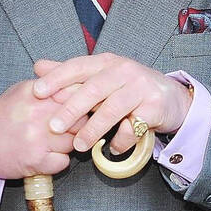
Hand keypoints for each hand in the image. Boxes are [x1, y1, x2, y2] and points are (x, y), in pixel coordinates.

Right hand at [0, 78, 90, 179]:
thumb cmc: (1, 116)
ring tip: (52, 142)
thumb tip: (80, 83)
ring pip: (74, 141)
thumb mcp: (23, 92)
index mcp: (36, 93)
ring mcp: (37, 138)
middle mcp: (38, 114)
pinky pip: (63, 161)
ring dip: (68, 144)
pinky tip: (46, 156)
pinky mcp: (36, 160)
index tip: (83, 108)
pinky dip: (58, 161)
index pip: (76, 93)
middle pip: (81, 118)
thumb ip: (51, 86)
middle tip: (69, 128)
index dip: (83, 102)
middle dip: (79, 124)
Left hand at [32, 54, 192, 154]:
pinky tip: (113, 148)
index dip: (57, 78)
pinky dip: (121, 140)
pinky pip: (133, 127)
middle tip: (53, 127)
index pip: (78, 67)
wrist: (174, 99)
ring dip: (93, 130)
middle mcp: (124, 71)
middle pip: (94, 89)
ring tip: (79, 146)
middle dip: (71, 109)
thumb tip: (38, 66)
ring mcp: (141, 88)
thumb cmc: (131, 89)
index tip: (37, 92)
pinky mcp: (155, 106)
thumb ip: (71, 74)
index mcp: (107, 62)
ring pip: (112, 109)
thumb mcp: (102, 77)